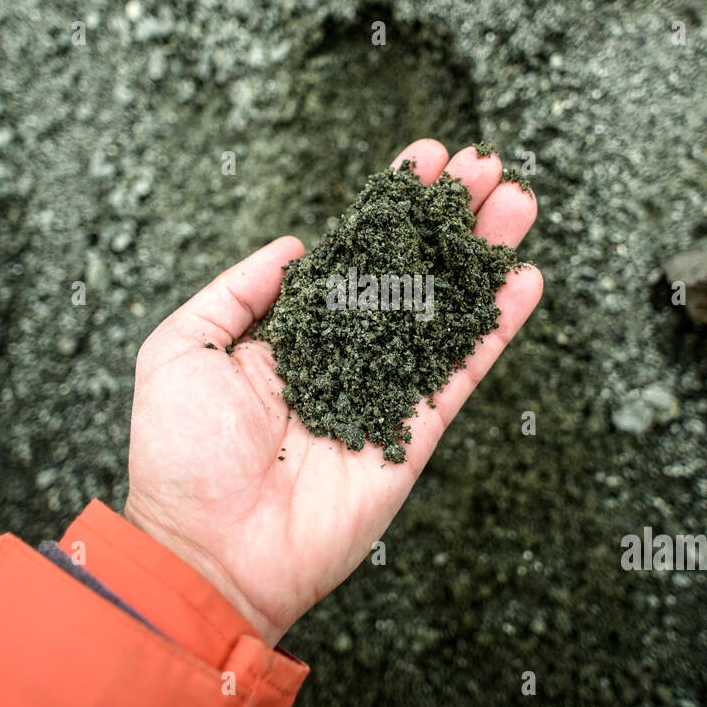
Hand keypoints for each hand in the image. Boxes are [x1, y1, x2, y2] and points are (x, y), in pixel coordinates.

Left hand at [124, 139, 542, 643]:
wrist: (210, 548)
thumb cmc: (183, 455)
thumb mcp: (182, 348)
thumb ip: (238, 290)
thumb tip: (294, 247)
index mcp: (293, 334)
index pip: (354, 254)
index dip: (391, 206)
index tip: (426, 158)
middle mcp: (346, 355)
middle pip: (412, 272)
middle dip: (450, 219)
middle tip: (488, 169)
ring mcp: (385, 392)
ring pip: (446, 310)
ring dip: (484, 256)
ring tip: (518, 202)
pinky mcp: (415, 433)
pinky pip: (462, 371)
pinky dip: (495, 327)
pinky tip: (524, 280)